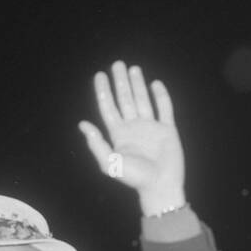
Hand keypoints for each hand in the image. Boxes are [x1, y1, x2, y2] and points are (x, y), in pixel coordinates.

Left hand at [79, 60, 186, 214]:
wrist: (160, 186)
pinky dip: (160, 96)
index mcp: (118, 135)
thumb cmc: (134, 178)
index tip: (100, 75)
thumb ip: (96, 144)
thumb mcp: (110, 163)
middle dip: (120, 82)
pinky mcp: (168, 130)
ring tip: (133, 68)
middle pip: (124, 99)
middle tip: (117, 64)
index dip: (103, 91)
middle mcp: (133, 128)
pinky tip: (155, 84)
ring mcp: (151, 128)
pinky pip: (164, 108)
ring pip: (142, 100)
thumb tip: (83, 124)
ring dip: (137, 84)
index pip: (108, 108)